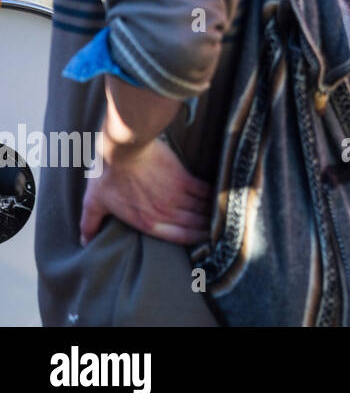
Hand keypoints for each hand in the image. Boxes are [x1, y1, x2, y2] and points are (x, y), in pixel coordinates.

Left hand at [80, 137, 210, 246]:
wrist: (123, 149)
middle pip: (195, 225)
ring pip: (202, 210)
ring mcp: (176, 195)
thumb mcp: (93, 202)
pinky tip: (219, 197)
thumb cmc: (107, 175)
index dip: (194, 241)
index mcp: (147, 222)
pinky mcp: (183, 178)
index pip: (179, 237)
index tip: (204, 242)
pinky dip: (213, 196)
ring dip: (212, 215)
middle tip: (218, 232)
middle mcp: (165, 212)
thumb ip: (90, 224)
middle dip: (207, 230)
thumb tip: (84, 242)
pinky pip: (204, 191)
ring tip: (221, 218)